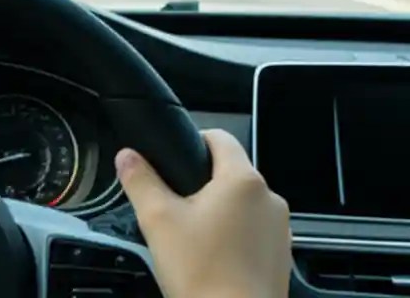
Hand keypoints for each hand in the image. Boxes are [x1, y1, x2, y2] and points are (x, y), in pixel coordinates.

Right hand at [116, 129, 291, 297]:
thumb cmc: (201, 273)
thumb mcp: (158, 221)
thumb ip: (140, 181)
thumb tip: (127, 156)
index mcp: (243, 180)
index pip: (220, 137)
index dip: (194, 141)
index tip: (173, 160)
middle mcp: (269, 199)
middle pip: (230, 173)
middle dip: (201, 185)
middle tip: (174, 209)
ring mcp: (280, 229)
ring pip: (242, 204)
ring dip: (219, 212)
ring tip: (192, 239)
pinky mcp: (282, 255)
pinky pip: (253, 231)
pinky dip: (234, 237)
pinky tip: (213, 259)